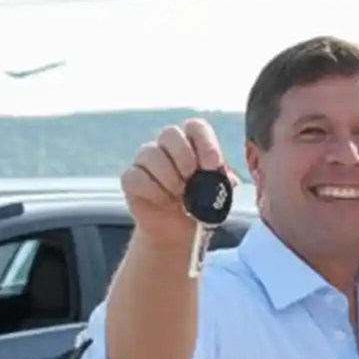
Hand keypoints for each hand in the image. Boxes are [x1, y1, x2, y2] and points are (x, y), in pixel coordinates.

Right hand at [119, 118, 235, 246]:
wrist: (175, 231)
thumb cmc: (197, 206)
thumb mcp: (217, 194)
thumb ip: (222, 181)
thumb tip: (228, 178)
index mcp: (190, 143)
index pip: (196, 127)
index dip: (205, 144)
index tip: (212, 167)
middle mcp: (165, 146)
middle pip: (170, 133)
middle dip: (184, 158)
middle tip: (191, 180)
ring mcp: (145, 160)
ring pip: (151, 154)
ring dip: (169, 178)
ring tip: (179, 196)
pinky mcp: (130, 178)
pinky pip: (136, 176)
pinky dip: (153, 191)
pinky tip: (164, 202)